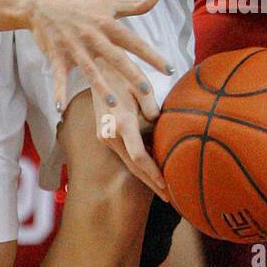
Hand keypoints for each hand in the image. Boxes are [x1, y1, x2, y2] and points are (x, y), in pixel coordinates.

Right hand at [28, 0, 171, 112]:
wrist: (42, 3)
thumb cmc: (79, 4)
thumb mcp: (108, 2)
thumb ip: (135, 4)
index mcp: (107, 24)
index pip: (134, 42)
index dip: (152, 55)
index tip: (169, 69)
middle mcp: (92, 36)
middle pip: (115, 57)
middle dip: (131, 74)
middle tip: (147, 90)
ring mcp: (74, 47)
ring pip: (90, 70)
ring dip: (101, 87)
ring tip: (113, 105)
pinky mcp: (57, 55)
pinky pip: (58, 76)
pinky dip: (58, 91)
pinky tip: (59, 108)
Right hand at [89, 60, 169, 200]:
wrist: (97, 68)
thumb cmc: (124, 74)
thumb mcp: (143, 88)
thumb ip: (153, 110)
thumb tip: (160, 126)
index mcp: (121, 123)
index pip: (139, 156)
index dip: (153, 173)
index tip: (166, 185)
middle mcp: (109, 134)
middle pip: (133, 166)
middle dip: (151, 182)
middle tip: (169, 198)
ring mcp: (104, 135)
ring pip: (128, 161)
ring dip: (145, 175)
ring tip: (163, 189)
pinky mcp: (103, 134)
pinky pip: (123, 153)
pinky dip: (137, 163)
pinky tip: (150, 171)